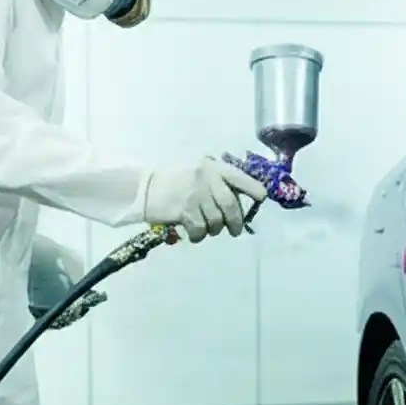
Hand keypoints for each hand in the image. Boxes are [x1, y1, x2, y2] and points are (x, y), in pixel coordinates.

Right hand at [144, 157, 267, 241]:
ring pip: (216, 221)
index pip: (242, 179)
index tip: (261, 200)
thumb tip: (241, 204)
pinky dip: (199, 236)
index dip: (255, 191)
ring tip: (207, 228)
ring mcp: (196, 194)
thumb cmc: (176, 182)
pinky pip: (200, 230)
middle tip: (235, 231)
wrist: (145, 187)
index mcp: (214, 168)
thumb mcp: (200, 173)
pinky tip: (194, 233)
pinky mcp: (184, 210)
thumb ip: (220, 184)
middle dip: (236, 223)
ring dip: (214, 230)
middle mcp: (207, 179)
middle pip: (231, 206)